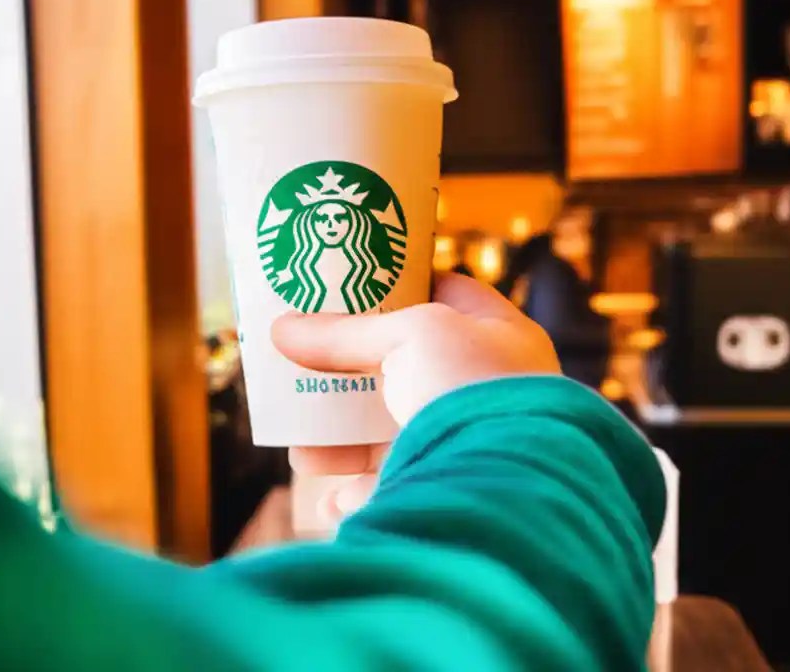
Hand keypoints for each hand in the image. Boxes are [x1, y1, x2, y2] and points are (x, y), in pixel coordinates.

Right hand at [272, 273, 559, 521]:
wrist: (508, 483)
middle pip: (407, 374)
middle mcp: (488, 390)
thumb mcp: (409, 336)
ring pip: (394, 441)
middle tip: (307, 373)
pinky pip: (397, 493)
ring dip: (344, 447)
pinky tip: (334, 502)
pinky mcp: (450, 492)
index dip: (398, 287)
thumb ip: (346, 334)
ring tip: (303, 453)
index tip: (348, 287)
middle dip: (353, 378)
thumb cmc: (472, 387)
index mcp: (498, 335)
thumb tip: (281, 330)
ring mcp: (470, 443)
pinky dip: (361, 498)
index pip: (447, 295)